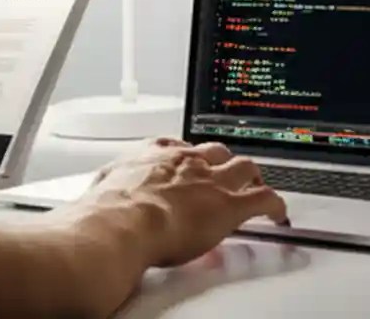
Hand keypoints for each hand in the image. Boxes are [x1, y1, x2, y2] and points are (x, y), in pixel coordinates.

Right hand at [77, 141, 287, 267]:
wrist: (122, 222)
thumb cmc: (106, 211)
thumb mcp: (102, 188)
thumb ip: (105, 189)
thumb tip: (92, 201)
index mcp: (154, 155)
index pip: (177, 146)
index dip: (187, 155)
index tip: (188, 162)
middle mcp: (187, 161)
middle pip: (215, 151)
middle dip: (222, 161)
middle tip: (226, 173)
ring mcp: (212, 180)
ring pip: (244, 166)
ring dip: (251, 177)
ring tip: (255, 186)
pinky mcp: (231, 204)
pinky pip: (264, 199)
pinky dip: (274, 206)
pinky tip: (278, 213)